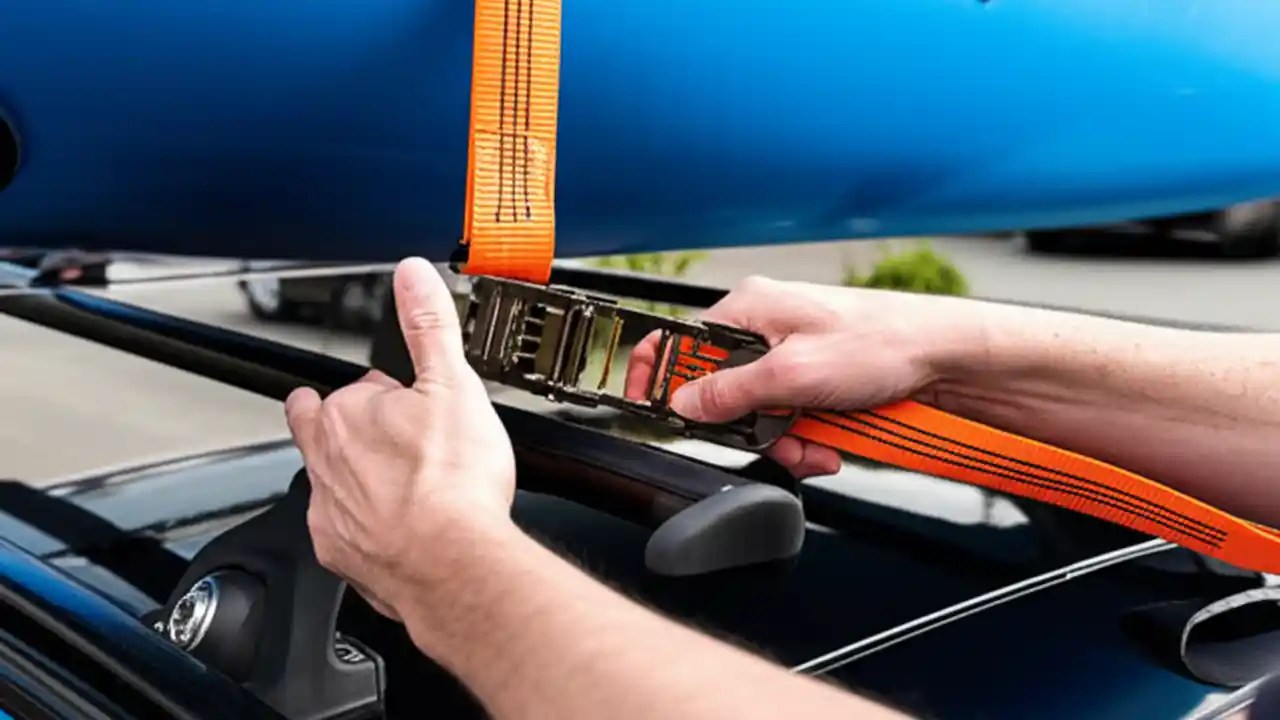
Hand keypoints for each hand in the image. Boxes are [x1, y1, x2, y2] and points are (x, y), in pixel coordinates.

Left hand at [284, 258, 515, 619]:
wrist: (452, 562)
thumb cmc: (453, 481)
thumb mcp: (453, 383)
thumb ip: (429, 325)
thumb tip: (412, 274)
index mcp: (349, 414)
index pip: (354, 390)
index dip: (379, 392)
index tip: (396, 397)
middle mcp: (327, 462)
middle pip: (324, 433)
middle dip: (342, 427)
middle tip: (365, 428)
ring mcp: (331, 511)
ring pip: (330, 483)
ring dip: (354, 480)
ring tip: (388, 484)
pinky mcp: (341, 554)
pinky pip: (343, 533)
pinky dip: (364, 528)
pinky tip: (394, 532)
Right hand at [624, 276, 984, 478]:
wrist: (945, 357)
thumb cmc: (883, 342)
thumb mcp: (793, 373)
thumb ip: (731, 391)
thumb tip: (685, 402)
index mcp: (750, 308)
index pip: (683, 343)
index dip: (662, 376)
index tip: (652, 409)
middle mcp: (766, 327)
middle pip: (722, 389)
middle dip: (749, 425)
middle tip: (775, 438)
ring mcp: (791, 355)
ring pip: (758, 412)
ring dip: (784, 437)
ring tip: (814, 444)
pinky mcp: (814, 379)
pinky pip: (789, 417)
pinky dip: (806, 436)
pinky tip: (828, 443)